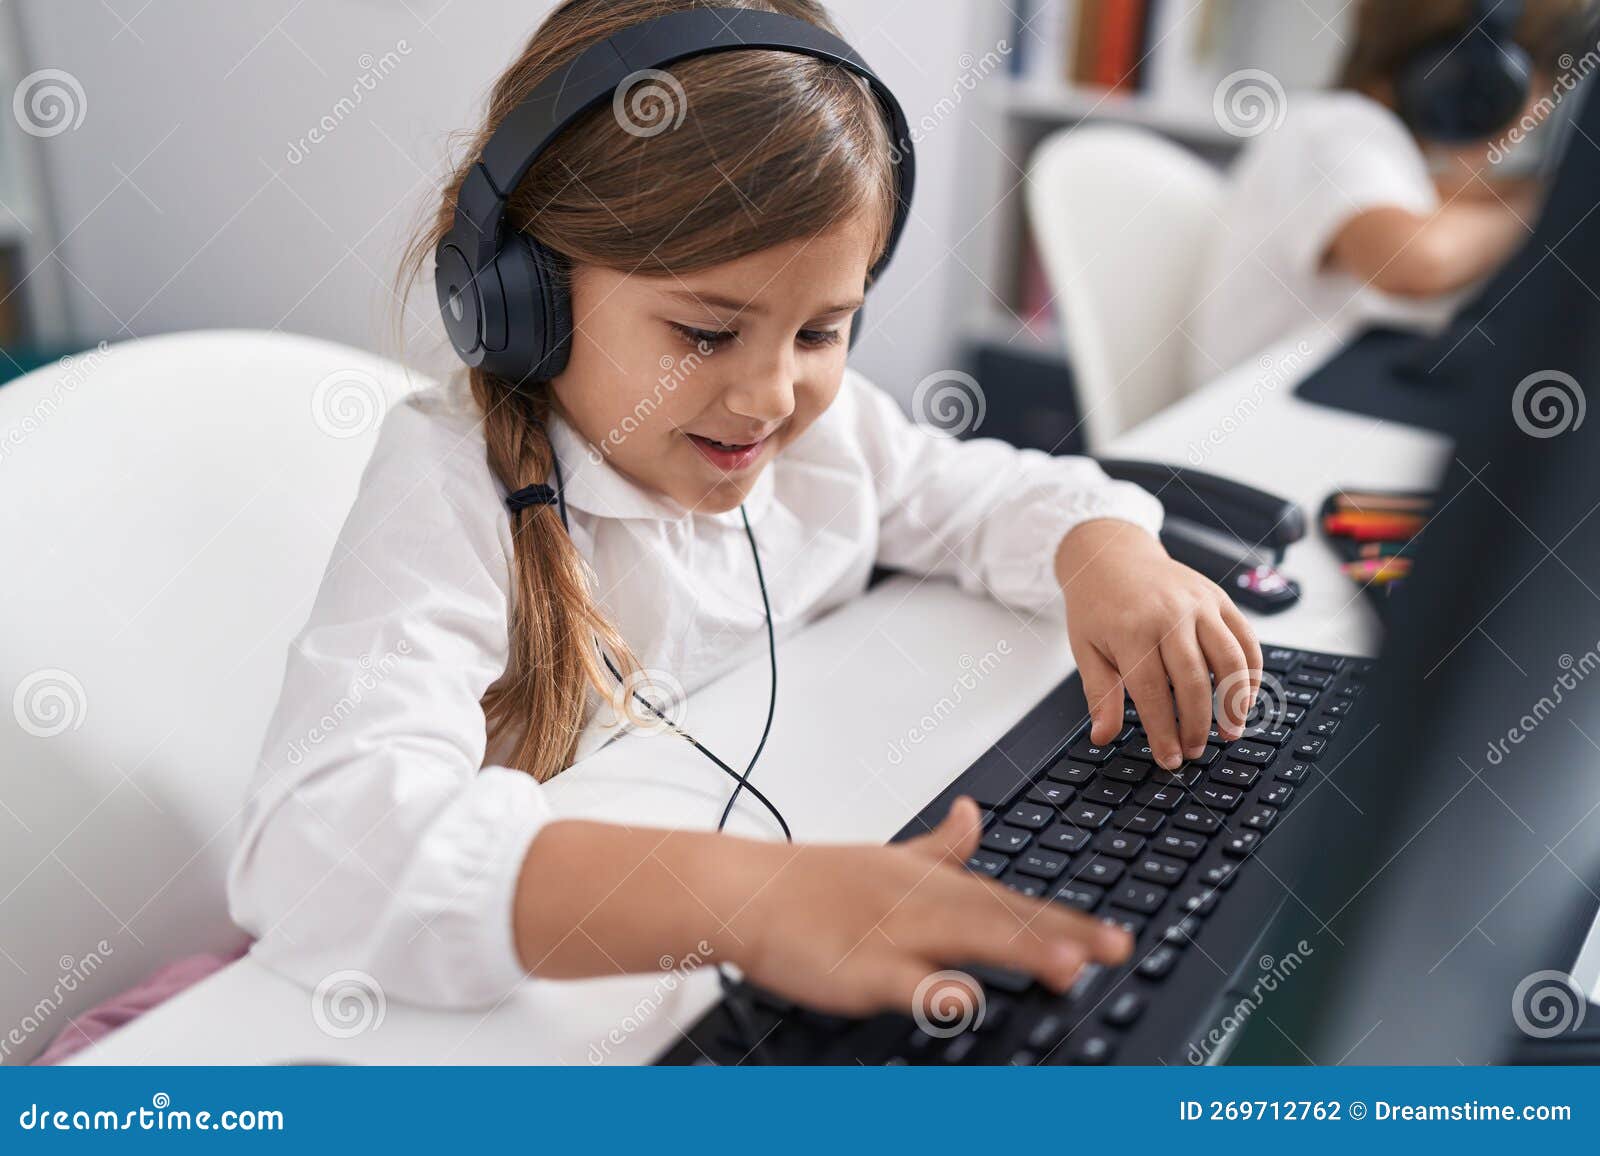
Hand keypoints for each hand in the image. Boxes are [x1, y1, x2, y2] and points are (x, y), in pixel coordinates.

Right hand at [727, 797, 1132, 1017]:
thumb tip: (973, 813)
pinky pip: (903, 980)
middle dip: (1062, 933)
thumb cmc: (815, 883)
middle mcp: (925, 904)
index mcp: (935, 884)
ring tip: (1069, 964)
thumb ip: (941, 847)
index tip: (1115, 937)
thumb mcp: (890, 857)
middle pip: (1003, 917)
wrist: (747, 892)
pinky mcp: (860, 966)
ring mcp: (895, 932)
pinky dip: (934, 988)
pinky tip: (964, 999)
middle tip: (1115, 947)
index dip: (1065, 919)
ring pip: (966, 939)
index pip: (1012, 901)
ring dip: (1019, 948)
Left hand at [1055, 519, 1262, 769]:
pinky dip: (1251, 671)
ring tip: (1230, 732)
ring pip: (1229, 659)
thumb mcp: (1086, 650)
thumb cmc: (1097, 607)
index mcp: (1131, 631)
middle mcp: (1170, 615)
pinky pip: (1245, 638)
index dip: (1163, 732)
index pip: (1152, 693)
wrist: (1111, 555)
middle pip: (1194, 680)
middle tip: (1197, 751)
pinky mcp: (1218, 598)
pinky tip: (1244, 698)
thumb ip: (1099, 695)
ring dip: (1235, 701)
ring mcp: (1199, 604)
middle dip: (1198, 723)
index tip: (1170, 760)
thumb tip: (1102, 737)